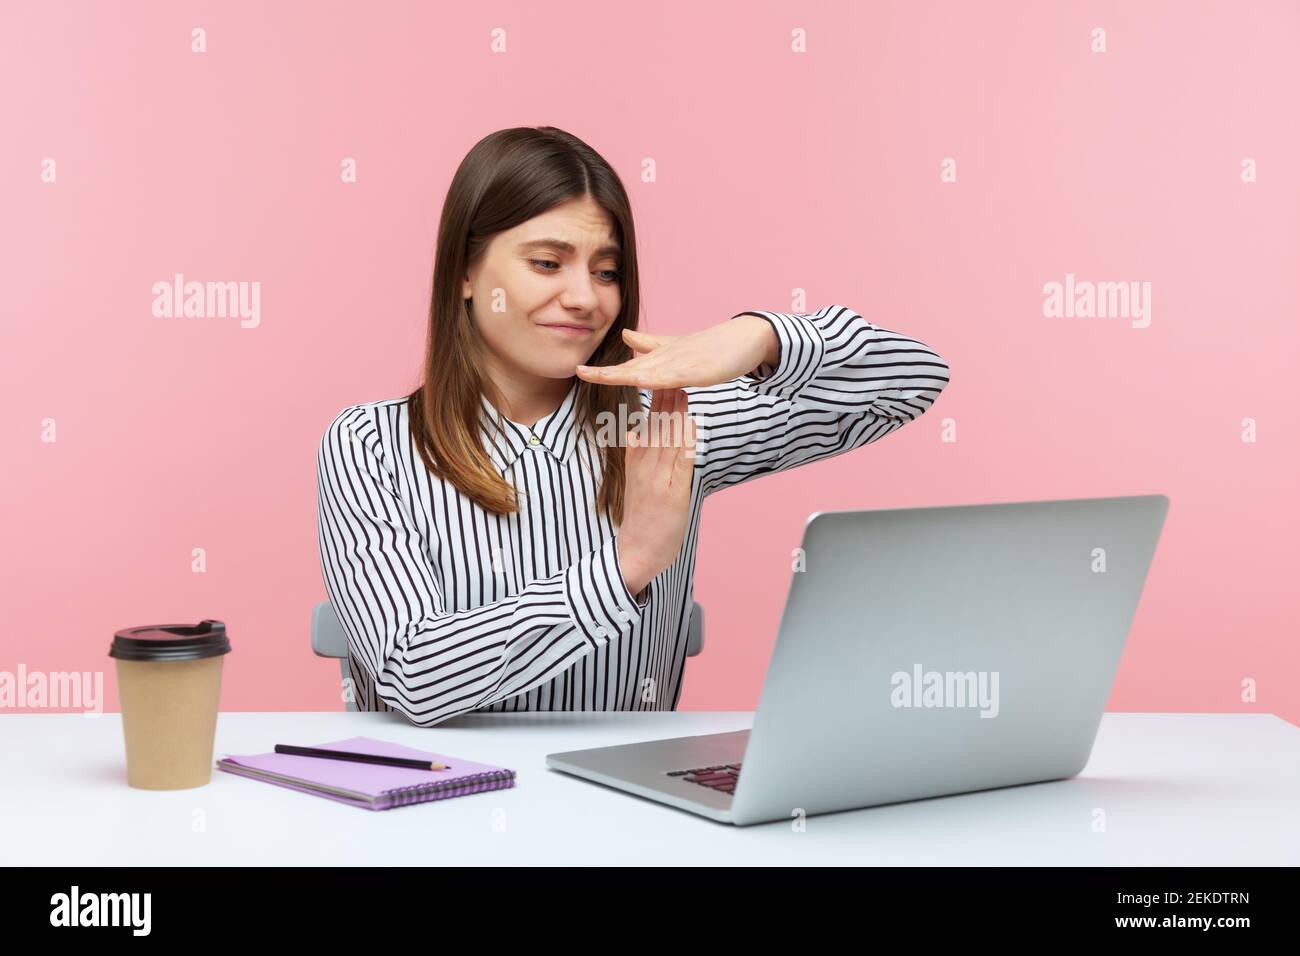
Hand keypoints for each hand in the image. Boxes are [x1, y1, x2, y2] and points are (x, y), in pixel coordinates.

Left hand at [575, 315, 778, 388]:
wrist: (745, 339)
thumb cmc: (712, 346)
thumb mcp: (676, 348)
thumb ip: (650, 344)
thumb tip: (625, 336)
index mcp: (660, 358)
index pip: (627, 367)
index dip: (603, 370)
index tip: (578, 371)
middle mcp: (666, 358)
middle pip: (631, 368)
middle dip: (605, 372)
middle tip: (578, 372)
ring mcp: (682, 363)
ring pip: (647, 371)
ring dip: (623, 374)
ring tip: (598, 375)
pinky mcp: (698, 370)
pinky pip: (674, 376)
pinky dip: (657, 378)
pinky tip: (641, 380)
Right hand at [616, 387, 697, 598]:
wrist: (637, 552)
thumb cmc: (641, 518)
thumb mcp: (635, 483)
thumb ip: (637, 457)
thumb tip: (637, 432)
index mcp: (636, 463)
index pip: (646, 426)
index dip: (654, 402)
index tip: (660, 379)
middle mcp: (645, 468)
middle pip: (655, 428)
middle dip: (664, 400)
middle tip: (672, 373)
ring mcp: (658, 480)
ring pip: (667, 441)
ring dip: (675, 415)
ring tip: (682, 391)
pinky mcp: (672, 494)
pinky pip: (679, 464)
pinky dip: (684, 443)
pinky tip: (689, 426)